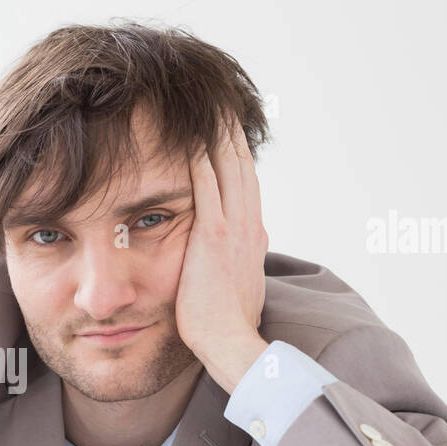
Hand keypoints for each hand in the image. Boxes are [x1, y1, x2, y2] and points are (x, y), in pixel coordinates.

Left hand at [174, 113, 269, 389]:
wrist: (229, 343)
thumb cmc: (226, 324)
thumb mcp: (238, 286)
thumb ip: (237, 261)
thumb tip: (243, 251)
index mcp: (254, 237)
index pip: (246, 184)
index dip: (237, 154)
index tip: (227, 130)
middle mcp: (250, 226)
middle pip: (242, 166)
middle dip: (230, 133)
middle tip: (220, 101)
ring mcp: (234, 230)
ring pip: (229, 169)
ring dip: (219, 136)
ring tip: (209, 106)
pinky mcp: (214, 237)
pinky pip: (208, 189)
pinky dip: (202, 162)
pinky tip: (192, 140)